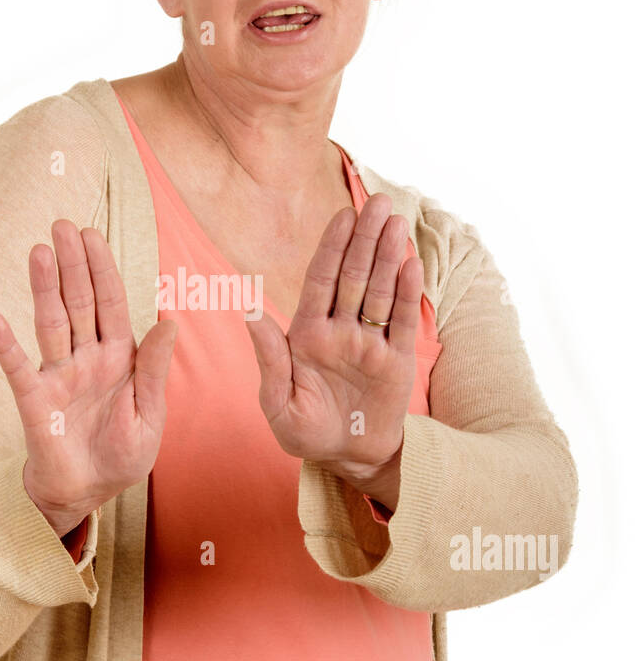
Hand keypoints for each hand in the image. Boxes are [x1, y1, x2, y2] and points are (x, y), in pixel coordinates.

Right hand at [0, 220, 176, 535]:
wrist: (88, 494)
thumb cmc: (120, 455)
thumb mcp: (149, 415)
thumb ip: (154, 370)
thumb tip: (168, 322)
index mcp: (119, 358)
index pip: (111, 303)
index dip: (102, 269)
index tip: (92, 234)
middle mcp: (86, 358)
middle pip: (79, 302)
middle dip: (74, 265)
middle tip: (63, 225)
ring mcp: (58, 375)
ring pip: (51, 323)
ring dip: (44, 288)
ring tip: (39, 252)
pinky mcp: (34, 400)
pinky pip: (18, 368)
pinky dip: (5, 344)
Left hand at [244, 195, 421, 486]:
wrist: (347, 458)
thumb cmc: (306, 432)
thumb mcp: (279, 403)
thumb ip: (269, 358)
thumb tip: (250, 312)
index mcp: (308, 334)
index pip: (321, 280)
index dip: (332, 247)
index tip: (343, 215)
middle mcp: (340, 330)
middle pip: (354, 276)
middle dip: (365, 239)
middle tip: (379, 202)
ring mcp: (370, 341)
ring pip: (380, 290)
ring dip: (388, 256)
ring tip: (396, 222)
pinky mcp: (397, 359)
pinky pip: (403, 321)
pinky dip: (408, 293)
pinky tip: (411, 263)